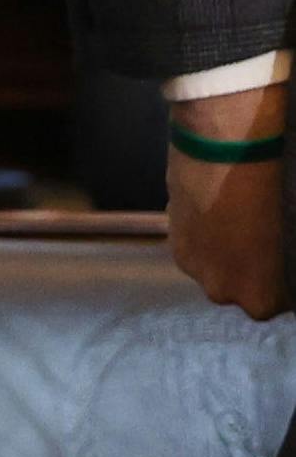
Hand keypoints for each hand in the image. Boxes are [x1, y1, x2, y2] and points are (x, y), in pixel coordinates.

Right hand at [165, 84, 288, 319]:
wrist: (223, 151)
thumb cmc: (270, 194)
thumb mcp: (285, 234)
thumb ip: (274, 261)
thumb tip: (270, 258)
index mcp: (258, 297)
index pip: (271, 306)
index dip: (277, 285)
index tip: (278, 266)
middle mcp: (222, 293)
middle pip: (235, 292)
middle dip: (243, 273)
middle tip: (253, 244)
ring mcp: (192, 267)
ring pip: (209, 271)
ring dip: (218, 256)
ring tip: (230, 225)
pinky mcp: (172, 240)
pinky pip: (192, 250)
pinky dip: (200, 237)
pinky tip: (211, 213)